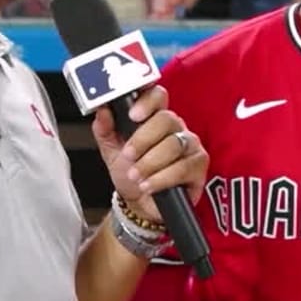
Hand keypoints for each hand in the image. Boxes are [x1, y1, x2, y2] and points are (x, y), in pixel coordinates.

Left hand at [91, 85, 207, 224]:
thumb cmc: (130, 174)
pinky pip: (183, 168)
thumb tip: (102, 110)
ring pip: (174, 144)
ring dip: (150, 162)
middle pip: (166, 119)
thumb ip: (104, 129)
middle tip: (128, 155)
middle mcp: (176, 127)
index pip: (158, 96)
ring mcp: (190, 145)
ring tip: (135, 176)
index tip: (133, 115)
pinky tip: (148, 185)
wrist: (139, 205)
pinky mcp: (199, 166)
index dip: (147, 101)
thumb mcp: (112, 151)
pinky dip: (161, 178)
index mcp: (155, 117)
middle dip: (143, 139)